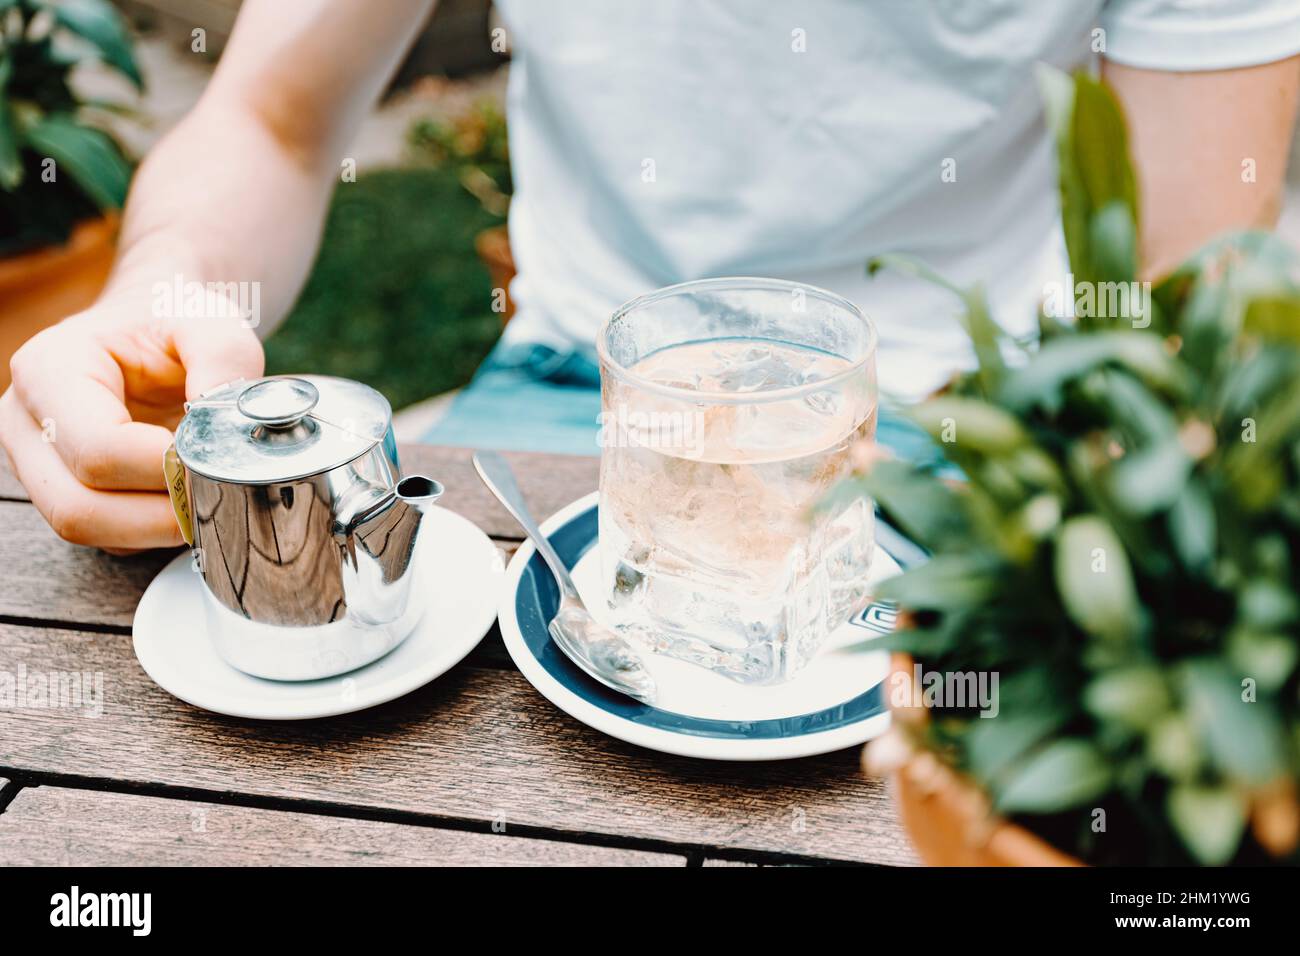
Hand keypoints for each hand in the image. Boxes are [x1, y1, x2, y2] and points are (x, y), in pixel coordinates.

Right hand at [1, 303, 263, 550]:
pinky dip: (151, 532)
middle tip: (222, 498)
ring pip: (87, 529)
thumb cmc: (177, 318)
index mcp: (50, 370)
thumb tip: (224, 430)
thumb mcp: (212, 321)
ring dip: (156, 529)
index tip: (217, 462)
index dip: (164, 471)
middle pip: (78, 507)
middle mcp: (28, 422)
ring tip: (211, 498)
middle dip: (158, 517)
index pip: (98, 449)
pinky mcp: (65, 489)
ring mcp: (38, 462)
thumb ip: (223, 363)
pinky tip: (189, 501)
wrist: (157, 321)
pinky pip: (104, 535)